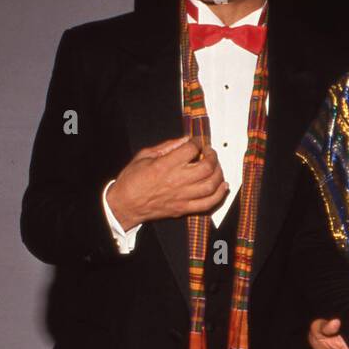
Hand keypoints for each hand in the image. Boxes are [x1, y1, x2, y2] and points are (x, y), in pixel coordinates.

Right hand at [106, 136, 227, 226]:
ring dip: (219, 174)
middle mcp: (176, 181)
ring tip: (215, 167)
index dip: (197, 142)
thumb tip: (185, 140)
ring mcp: (182, 197)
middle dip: (213, 157)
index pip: (191, 150)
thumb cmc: (132, 180)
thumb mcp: (144, 155)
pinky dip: (219, 195)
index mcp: (165, 166)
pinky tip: (223, 186)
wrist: (125, 205)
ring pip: (211, 186)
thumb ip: (167, 146)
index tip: (196, 142)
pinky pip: (208, 204)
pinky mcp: (184, 209)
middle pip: (207, 168)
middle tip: (209, 153)